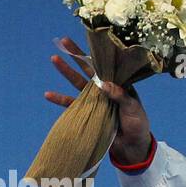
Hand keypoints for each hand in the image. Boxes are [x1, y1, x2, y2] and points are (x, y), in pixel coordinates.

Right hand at [45, 36, 152, 163]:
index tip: (87, 41)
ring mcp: (95, 100)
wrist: (132, 145)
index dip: (96, 54)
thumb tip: (103, 84)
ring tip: (54, 59)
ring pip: (78, 82)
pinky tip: (48, 94)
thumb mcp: (133, 108)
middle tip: (63, 41)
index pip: (106, 66)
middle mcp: (105, 89)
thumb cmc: (137, 124)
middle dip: (76, 55)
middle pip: (88, 69)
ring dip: (66, 72)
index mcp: (118, 84)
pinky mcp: (88, 113)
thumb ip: (120, 96)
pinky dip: (60, 100)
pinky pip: (72, 104)